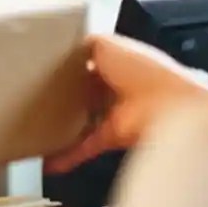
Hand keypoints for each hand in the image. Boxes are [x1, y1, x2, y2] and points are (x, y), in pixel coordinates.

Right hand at [43, 34, 207, 173]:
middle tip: (36, 98)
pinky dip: (68, 156)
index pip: (92, 62)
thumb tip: (74, 44)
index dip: (72, 65)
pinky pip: (85, 147)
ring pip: (84, 121)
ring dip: (64, 128)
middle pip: (87, 93)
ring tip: (38, 131)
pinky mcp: (113, 137)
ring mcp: (116, 114)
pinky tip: (49, 163)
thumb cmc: (145, 70)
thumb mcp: (110, 44)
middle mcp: (119, 88)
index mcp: (120, 62)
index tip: (46, 69)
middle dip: (66, 96)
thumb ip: (90, 43)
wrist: (171, 107)